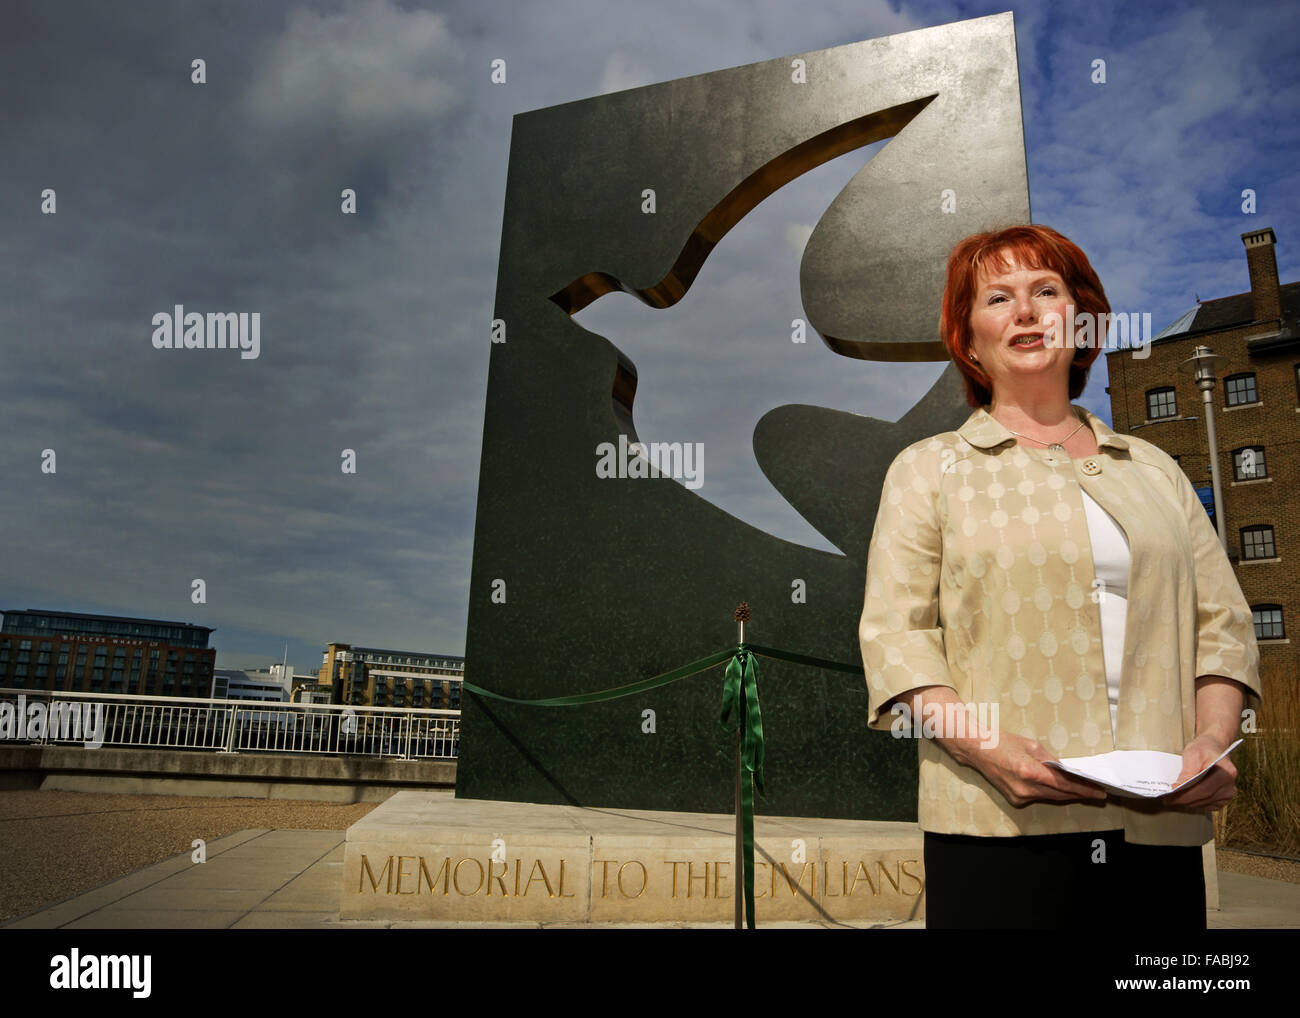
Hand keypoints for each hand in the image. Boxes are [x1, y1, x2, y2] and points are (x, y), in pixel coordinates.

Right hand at [943, 729, 1107, 807]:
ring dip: (1066, 794)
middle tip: (1097, 792)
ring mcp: (1019, 796)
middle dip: (1079, 793)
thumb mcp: (1031, 745)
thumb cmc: (1003, 742)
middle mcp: (1025, 788)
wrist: (978, 750)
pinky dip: (1050, 793)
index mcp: (1029, 771)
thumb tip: (1066, 771)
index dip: (1084, 789)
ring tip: (1082, 790)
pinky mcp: (1015, 800)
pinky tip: (1059, 788)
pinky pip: (1039, 797)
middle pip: (1060, 794)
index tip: (1099, 791)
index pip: (1064, 784)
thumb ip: (1050, 760)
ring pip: (1051, 797)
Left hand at [1161, 733, 1236, 812]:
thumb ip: (1187, 772)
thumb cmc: (1204, 749)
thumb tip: (1177, 788)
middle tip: (1167, 800)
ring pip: (1205, 803)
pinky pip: (1206, 805)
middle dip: (1184, 800)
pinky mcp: (1223, 798)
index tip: (1170, 796)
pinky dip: (1194, 803)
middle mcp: (1230, 785)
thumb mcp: (1193, 754)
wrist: (1213, 747)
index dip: (1186, 795)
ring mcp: (1228, 793)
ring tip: (1172, 799)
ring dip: (1187, 803)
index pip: (1204, 789)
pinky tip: (1183, 799)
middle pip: (1204, 798)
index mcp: (1226, 772)